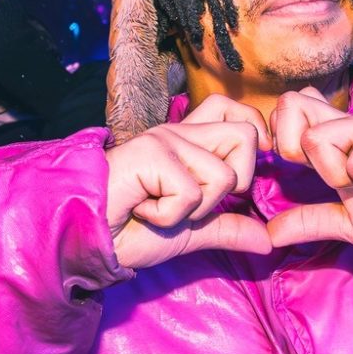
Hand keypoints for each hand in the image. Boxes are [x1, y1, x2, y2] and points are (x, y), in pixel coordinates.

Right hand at [105, 95, 273, 269]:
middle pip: (245, 134)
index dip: (254, 136)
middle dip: (235, 182)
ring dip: (198, 208)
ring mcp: (164, 140)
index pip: (235, 112)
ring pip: (224, 173)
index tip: (240, 180)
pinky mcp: (150, 153)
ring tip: (160, 209)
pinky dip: (170, 217)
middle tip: (196, 203)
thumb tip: (268, 241)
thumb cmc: (127, 232)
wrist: (84, 239)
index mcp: (188, 143)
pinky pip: (192, 193)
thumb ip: (227, 230)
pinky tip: (142, 211)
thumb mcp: (188, 233)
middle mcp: (178, 133)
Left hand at [263, 91, 352, 251]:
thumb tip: (269, 235)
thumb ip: (314, 222)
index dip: (279, 140)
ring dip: (341, 176)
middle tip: (333, 178)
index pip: (287, 116)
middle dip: (296, 153)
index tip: (300, 170)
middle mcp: (349, 126)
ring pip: (317, 139)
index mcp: (337, 143)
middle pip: (289, 109)